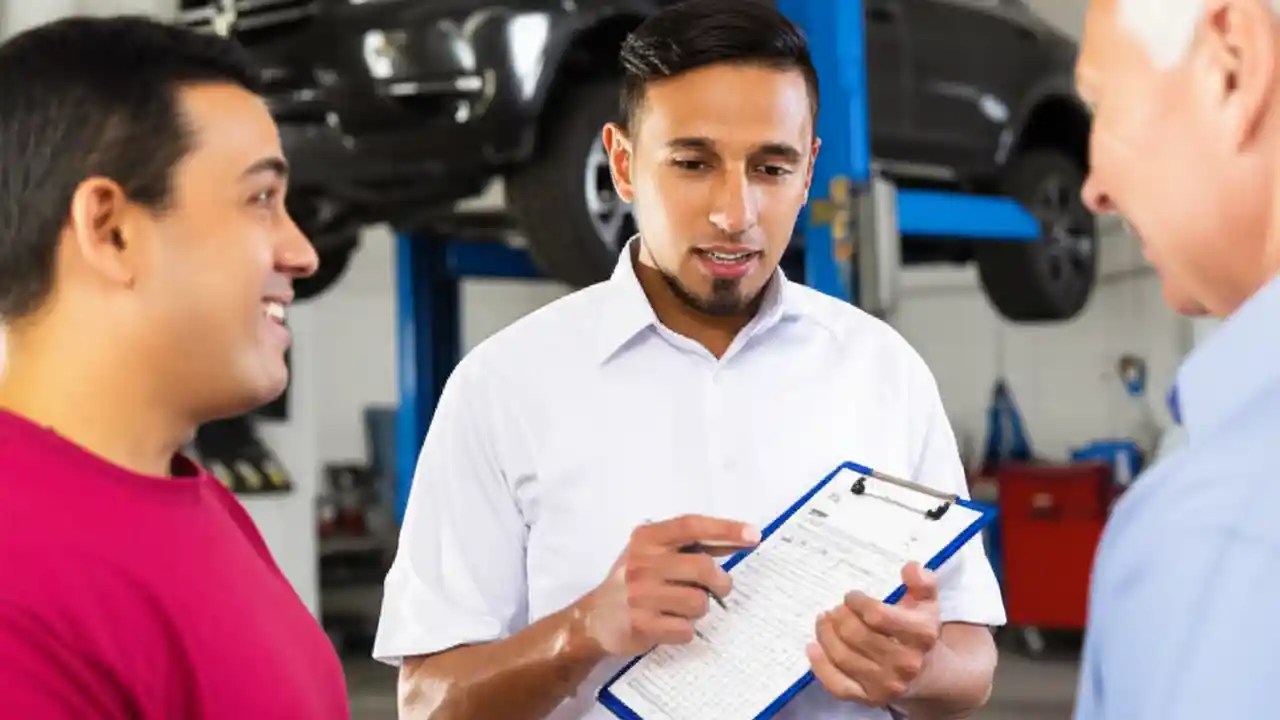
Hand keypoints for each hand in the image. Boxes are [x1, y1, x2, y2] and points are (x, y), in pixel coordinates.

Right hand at [580, 515, 759, 656]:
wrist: (594, 618)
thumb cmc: (633, 580)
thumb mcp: (653, 554)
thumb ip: (691, 547)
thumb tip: (739, 539)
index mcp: (646, 538)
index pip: (691, 526)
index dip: (725, 528)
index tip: (753, 535)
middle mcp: (641, 562)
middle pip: (702, 567)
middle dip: (720, 582)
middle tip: (719, 588)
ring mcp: (639, 594)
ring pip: (698, 602)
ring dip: (699, 609)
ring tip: (682, 608)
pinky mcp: (640, 624)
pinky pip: (685, 629)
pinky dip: (685, 630)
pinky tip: (670, 624)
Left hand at [807, 562, 940, 706]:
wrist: (926, 672)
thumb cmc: (917, 629)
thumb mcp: (927, 602)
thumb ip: (922, 581)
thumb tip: (911, 567)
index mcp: (921, 635)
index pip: (877, 615)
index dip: (857, 602)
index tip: (851, 596)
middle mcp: (906, 663)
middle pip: (856, 635)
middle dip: (839, 617)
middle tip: (835, 609)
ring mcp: (887, 684)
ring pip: (843, 657)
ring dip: (826, 634)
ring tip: (823, 620)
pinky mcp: (870, 698)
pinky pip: (837, 685)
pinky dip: (820, 666)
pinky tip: (812, 647)